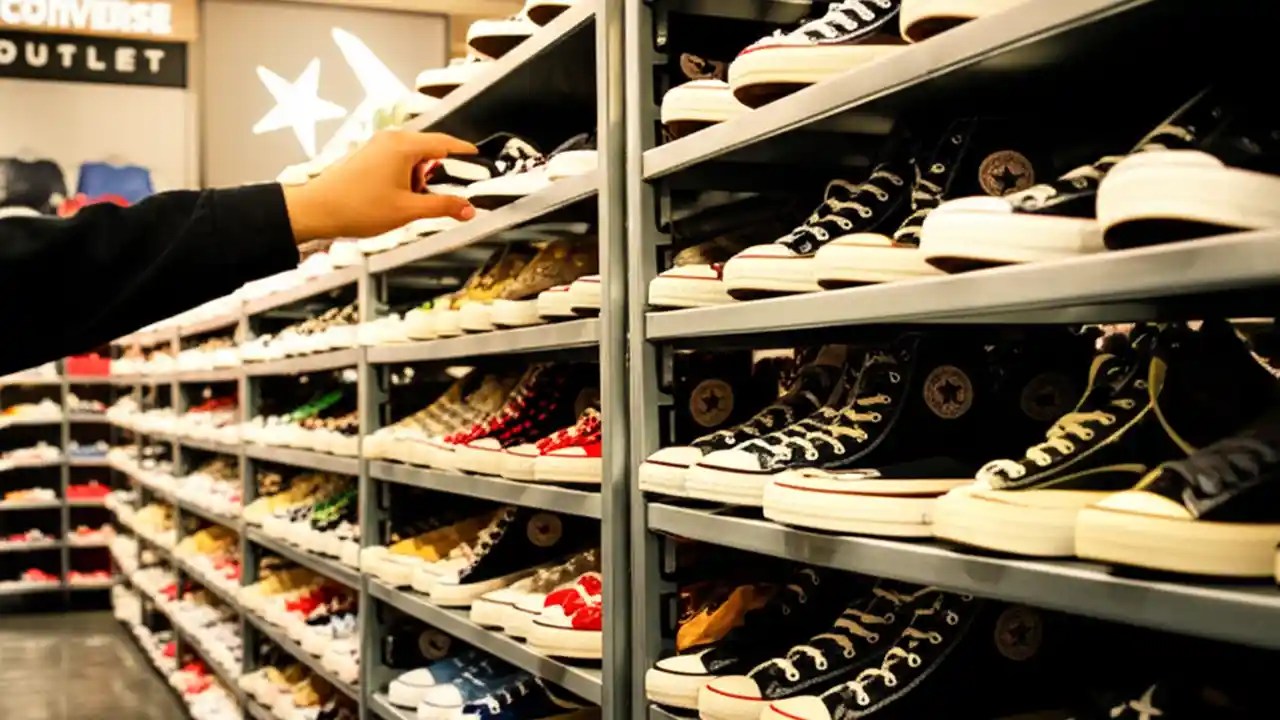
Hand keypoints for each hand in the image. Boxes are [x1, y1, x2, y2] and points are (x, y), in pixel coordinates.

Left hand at [282, 130, 477, 241]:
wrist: (318, 210)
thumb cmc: (357, 207)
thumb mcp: (408, 210)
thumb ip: (442, 207)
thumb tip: (467, 208)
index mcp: (403, 146)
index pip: (444, 143)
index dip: (463, 150)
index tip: (475, 153)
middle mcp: (390, 139)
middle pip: (427, 151)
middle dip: (433, 174)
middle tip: (432, 196)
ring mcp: (376, 145)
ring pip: (411, 157)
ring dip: (416, 178)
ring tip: (405, 202)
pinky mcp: (367, 155)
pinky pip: (395, 161)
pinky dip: (402, 177)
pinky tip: (393, 198)